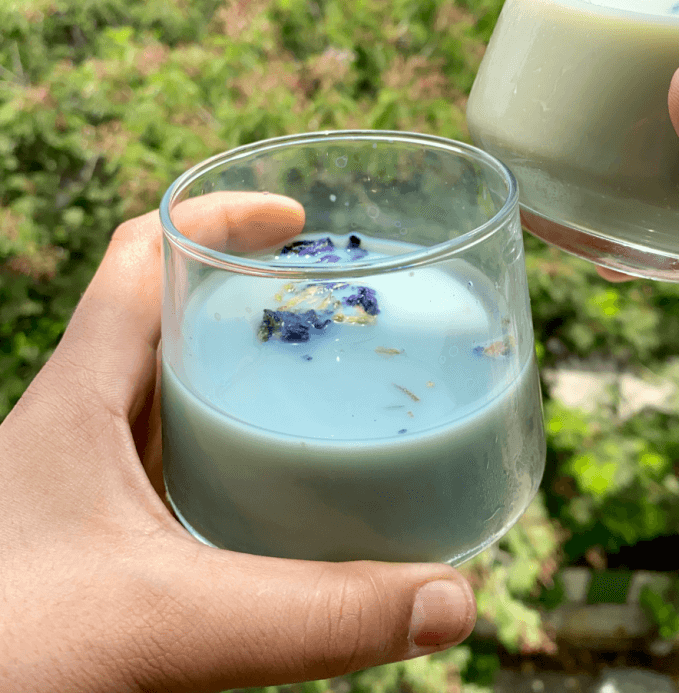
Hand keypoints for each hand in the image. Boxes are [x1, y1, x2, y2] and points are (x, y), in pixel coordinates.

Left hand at [0, 193, 475, 692]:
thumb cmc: (3, 657)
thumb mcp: (159, 621)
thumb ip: (307, 614)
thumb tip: (449, 602)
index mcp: (82, 396)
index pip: (143, 256)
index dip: (218, 215)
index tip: (295, 220)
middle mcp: (88, 421)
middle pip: (169, 311)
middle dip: (251, 290)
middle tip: (332, 302)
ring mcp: (98, 478)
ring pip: (179, 386)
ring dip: (246, 368)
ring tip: (326, 377)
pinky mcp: (112, 531)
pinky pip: (186, 456)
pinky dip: (239, 445)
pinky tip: (289, 481)